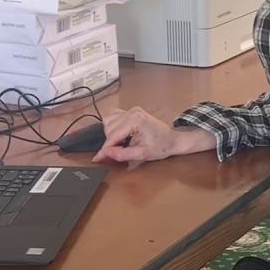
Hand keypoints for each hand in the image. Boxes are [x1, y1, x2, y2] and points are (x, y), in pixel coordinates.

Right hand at [92, 107, 213, 163]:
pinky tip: (119, 134)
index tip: (97, 158)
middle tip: (116, 152)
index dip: (105, 149)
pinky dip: (112, 125)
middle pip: (109, 128)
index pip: (113, 135)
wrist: (173, 139)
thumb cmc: (161, 146)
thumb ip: (122, 154)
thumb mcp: (141, 154)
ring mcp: (132, 110)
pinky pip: (114, 115)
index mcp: (135, 121)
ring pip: (109, 121)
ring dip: (110, 134)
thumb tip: (106, 154)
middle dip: (110, 142)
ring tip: (119, 143)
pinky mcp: (132, 111)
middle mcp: (132, 112)